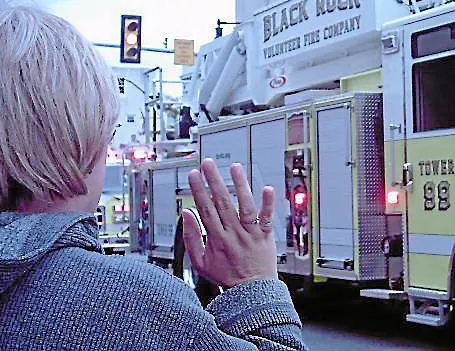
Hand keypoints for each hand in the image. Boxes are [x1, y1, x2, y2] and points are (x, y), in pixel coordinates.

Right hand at [181, 158, 277, 288]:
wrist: (252, 291)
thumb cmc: (226, 276)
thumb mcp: (199, 263)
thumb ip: (191, 237)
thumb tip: (186, 214)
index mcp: (216, 239)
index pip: (205, 209)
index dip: (198, 190)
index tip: (193, 174)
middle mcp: (234, 233)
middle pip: (222, 202)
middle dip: (214, 181)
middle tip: (207, 163)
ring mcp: (251, 233)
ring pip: (244, 205)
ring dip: (239, 185)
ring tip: (234, 167)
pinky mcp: (266, 234)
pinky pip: (267, 217)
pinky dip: (268, 203)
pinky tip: (267, 188)